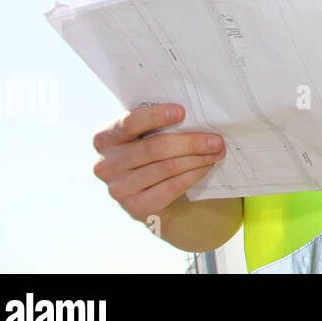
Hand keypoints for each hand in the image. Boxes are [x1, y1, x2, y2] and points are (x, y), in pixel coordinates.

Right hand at [92, 103, 225, 221]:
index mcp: (104, 139)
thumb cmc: (149, 154)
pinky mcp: (135, 208)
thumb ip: (155, 123)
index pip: (130, 123)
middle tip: (216, 140)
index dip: (156, 116)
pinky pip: (172, 187)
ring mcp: (117, 190)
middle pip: (155, 148)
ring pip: (167, 168)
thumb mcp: (144, 136)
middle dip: (191, 142)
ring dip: (198, 158)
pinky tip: (206, 166)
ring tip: (217, 152)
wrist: (148, 195)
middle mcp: (105, 165)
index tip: (182, 112)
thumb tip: (195, 113)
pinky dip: (194, 175)